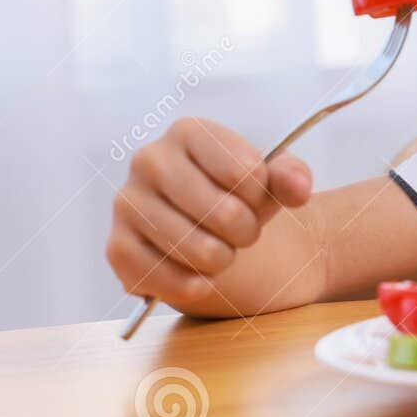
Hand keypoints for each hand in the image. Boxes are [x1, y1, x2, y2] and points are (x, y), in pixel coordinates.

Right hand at [105, 117, 313, 310]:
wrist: (206, 229)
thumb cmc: (238, 194)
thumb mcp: (270, 179)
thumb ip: (291, 177)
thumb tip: (298, 188)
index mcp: (188, 131)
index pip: (246, 172)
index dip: (263, 196)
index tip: (257, 198)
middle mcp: (149, 160)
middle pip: (223, 212)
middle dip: (247, 232)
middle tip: (244, 232)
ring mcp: (127, 203)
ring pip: (196, 248)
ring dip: (223, 260)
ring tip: (223, 251)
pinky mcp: (117, 247)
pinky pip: (165, 277)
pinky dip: (194, 285)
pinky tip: (202, 277)